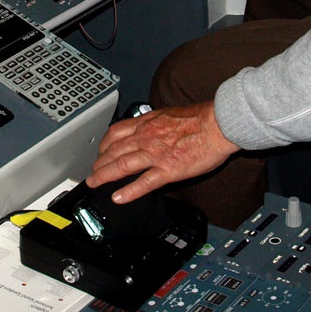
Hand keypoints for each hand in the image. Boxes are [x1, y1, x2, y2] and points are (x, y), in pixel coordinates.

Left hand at [85, 102, 238, 203]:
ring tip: (95, 184)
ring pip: (122, 166)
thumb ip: (155, 123)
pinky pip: (144, 182)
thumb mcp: (168, 114)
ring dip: (105, 176)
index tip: (99, 153)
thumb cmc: (200, 119)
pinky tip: (119, 198)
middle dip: (99, 164)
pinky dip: (129, 191)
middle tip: (92, 174)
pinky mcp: (169, 170)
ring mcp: (156, 155)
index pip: (116, 133)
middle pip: (114, 151)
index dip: (103, 145)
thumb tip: (147, 127)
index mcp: (147, 123)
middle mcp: (147, 138)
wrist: (218, 124)